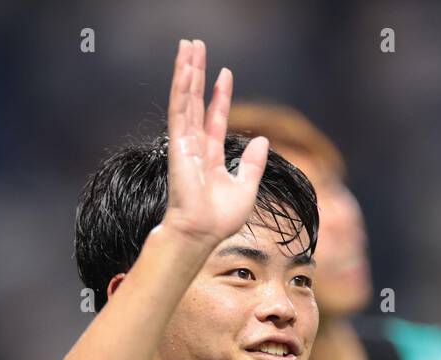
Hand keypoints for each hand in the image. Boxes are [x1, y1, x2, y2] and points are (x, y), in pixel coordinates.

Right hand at [162, 39, 268, 248]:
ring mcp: (184, 142)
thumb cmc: (220, 219)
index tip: (225, 73)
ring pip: (186, 99)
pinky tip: (185, 66)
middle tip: (196, 46)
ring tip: (188, 45)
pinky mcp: (177, 142)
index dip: (220, 96)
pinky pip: (180, 108)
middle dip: (196, 74)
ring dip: (187, 71)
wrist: (201, 232)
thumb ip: (253, 163)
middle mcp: (195, 146)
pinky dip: (181, 86)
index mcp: (210, 156)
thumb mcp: (246, 187)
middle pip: (196, 102)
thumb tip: (263, 140)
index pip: (215, 118)